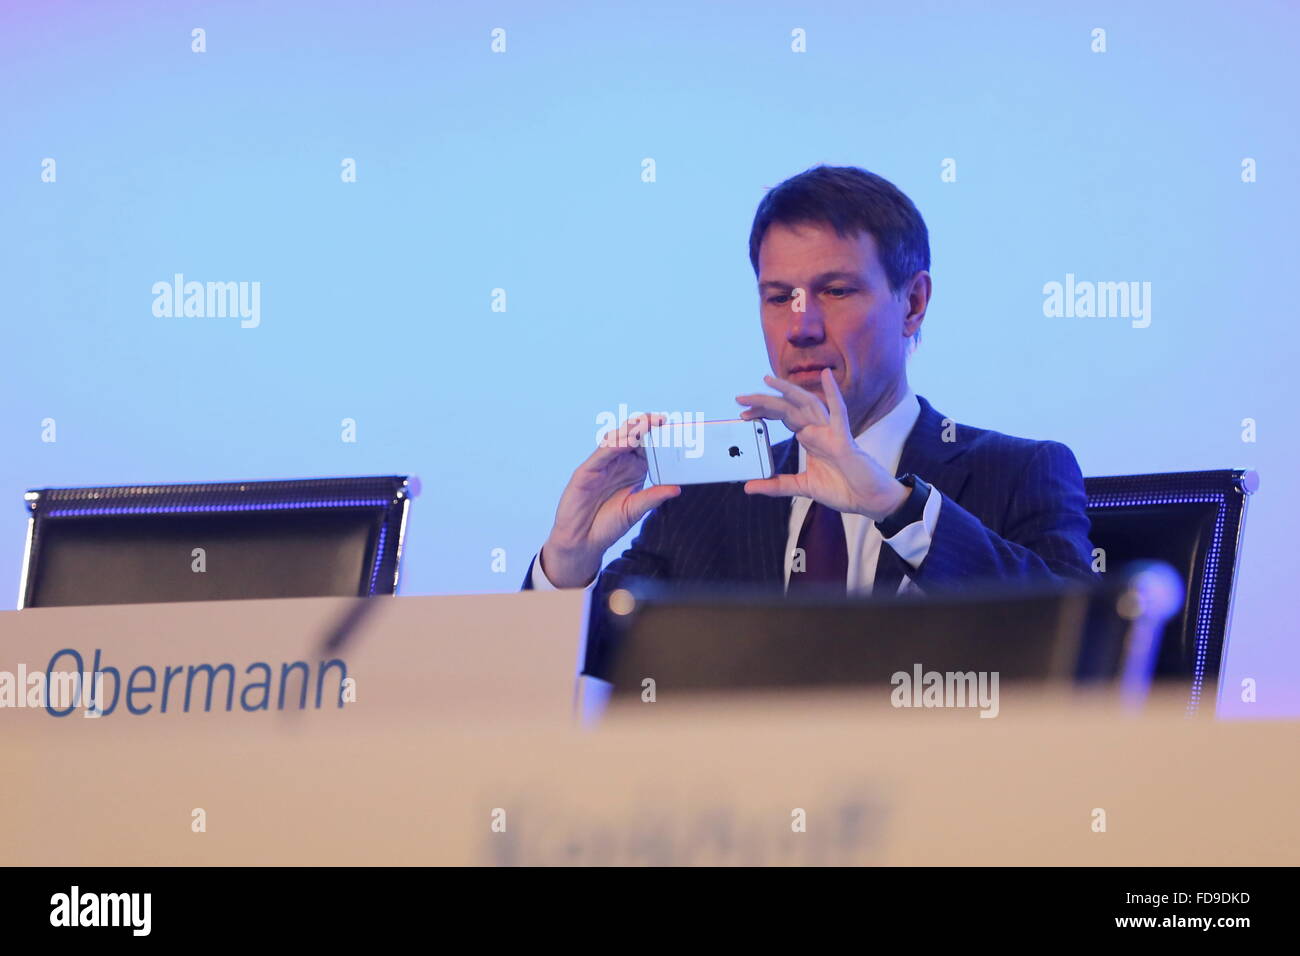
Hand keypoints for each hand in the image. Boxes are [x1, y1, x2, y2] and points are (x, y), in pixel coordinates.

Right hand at [540, 413, 680, 587]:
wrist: (583, 542)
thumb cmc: (607, 525)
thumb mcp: (635, 510)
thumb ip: (653, 497)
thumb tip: (677, 488)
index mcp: (632, 469)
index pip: (645, 445)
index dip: (657, 435)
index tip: (673, 428)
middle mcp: (616, 463)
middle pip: (630, 437)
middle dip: (645, 426)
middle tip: (661, 419)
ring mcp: (600, 466)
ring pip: (615, 440)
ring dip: (630, 430)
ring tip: (646, 423)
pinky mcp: (586, 472)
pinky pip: (600, 455)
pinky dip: (613, 446)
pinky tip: (625, 442)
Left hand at [736, 369, 908, 520]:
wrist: (869, 501)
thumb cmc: (843, 489)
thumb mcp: (803, 487)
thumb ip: (777, 486)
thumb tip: (748, 487)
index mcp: (810, 439)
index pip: (782, 418)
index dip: (762, 413)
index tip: (742, 414)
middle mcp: (819, 431)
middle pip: (789, 408)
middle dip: (764, 401)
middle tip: (740, 398)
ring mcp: (831, 432)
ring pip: (807, 404)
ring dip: (787, 391)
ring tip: (768, 380)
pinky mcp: (844, 439)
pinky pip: (839, 412)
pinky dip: (833, 392)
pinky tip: (826, 375)